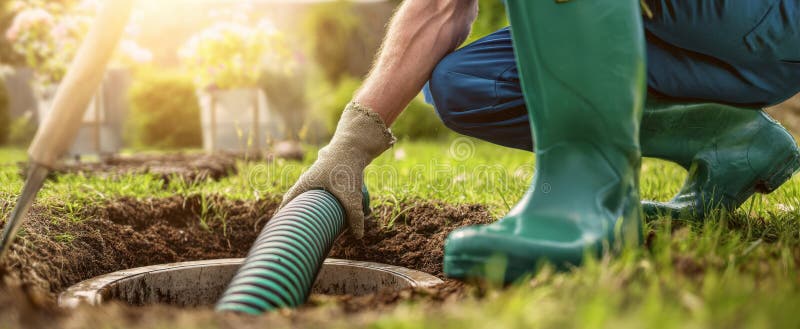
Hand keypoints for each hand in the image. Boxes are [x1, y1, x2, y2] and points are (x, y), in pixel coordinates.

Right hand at [280, 102, 394, 237]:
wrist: (354, 145)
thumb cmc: (347, 169)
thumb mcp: (351, 195)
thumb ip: (355, 216)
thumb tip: (358, 236)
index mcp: (306, 183)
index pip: (288, 200)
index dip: (283, 213)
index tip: (279, 225)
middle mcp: (308, 178)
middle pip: (296, 197)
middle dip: (295, 211)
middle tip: (294, 226)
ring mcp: (316, 174)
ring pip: (307, 192)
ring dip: (306, 204)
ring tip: (310, 219)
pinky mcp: (327, 172)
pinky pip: (317, 187)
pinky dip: (317, 197)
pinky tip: (325, 205)